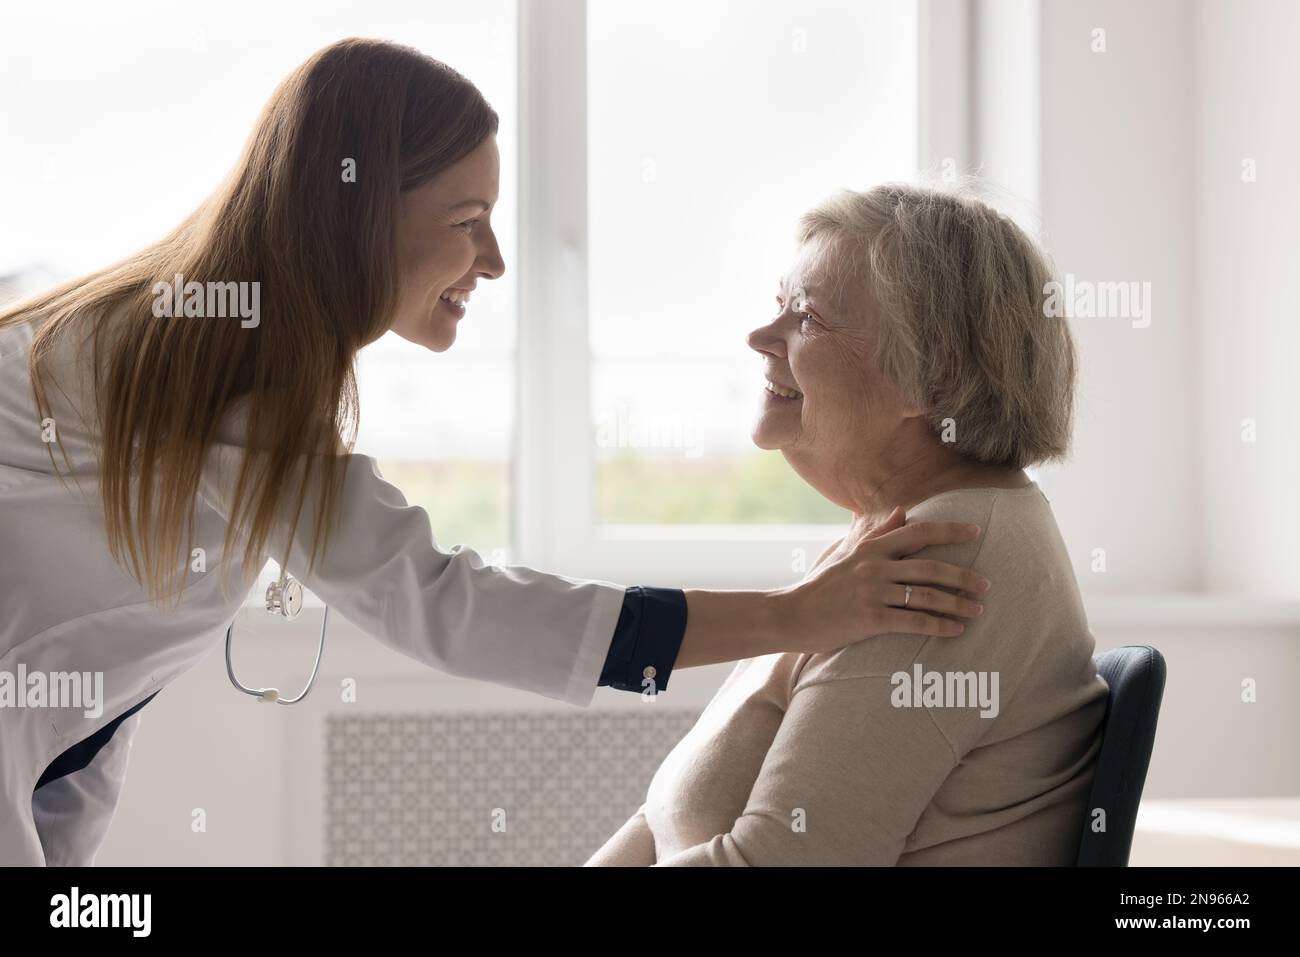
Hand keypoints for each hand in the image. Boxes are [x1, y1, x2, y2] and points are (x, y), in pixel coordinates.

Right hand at [776, 506, 988, 654]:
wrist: (790, 615)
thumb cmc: (820, 587)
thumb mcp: (847, 554)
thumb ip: (876, 533)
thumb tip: (902, 511)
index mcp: (871, 548)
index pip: (918, 532)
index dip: (950, 530)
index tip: (977, 530)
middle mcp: (874, 566)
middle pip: (931, 567)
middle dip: (964, 576)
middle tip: (986, 585)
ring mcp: (872, 592)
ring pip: (927, 595)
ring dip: (958, 604)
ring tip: (978, 611)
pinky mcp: (869, 619)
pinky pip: (914, 622)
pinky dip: (939, 626)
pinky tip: (956, 631)